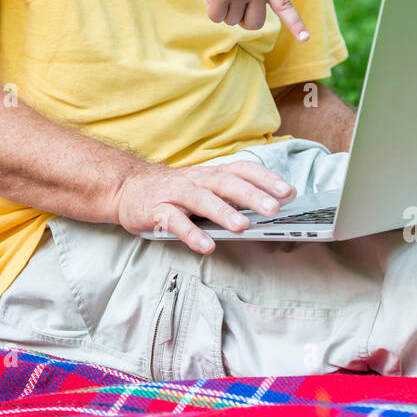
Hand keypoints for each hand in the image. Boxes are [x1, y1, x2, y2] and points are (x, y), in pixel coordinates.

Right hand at [114, 158, 296, 253]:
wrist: (128, 189)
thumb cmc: (175, 192)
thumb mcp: (205, 188)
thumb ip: (233, 195)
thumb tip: (272, 204)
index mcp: (211, 174)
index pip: (242, 169)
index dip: (265, 178)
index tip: (288, 191)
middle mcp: (196, 180)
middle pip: (225, 183)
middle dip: (250, 194)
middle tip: (273, 209)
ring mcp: (175, 194)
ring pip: (201, 200)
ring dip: (223, 212)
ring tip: (242, 226)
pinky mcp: (156, 210)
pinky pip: (174, 222)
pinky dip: (191, 234)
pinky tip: (206, 246)